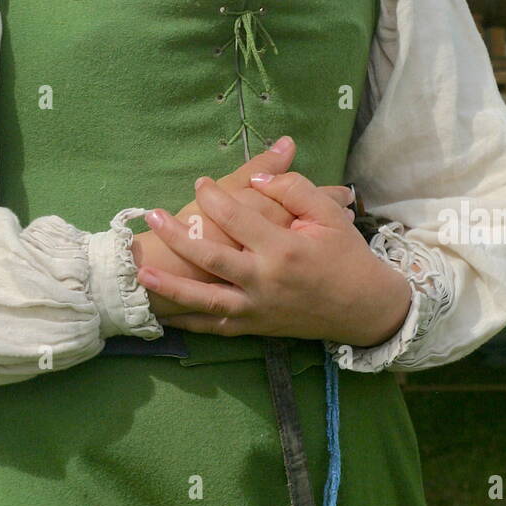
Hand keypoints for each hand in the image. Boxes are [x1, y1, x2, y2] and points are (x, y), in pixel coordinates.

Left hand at [130, 137, 353, 319]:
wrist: (364, 309)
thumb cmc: (346, 257)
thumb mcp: (328, 215)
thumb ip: (294, 190)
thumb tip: (257, 179)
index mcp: (283, 249)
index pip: (237, 218)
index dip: (214, 197)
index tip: (199, 183)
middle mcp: (265, 281)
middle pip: (210, 257)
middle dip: (177, 236)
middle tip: (153, 216)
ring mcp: (257, 308)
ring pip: (205, 299)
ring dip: (170, 286)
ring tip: (141, 272)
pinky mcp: (255, 327)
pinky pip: (215, 326)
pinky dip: (189, 322)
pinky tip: (164, 313)